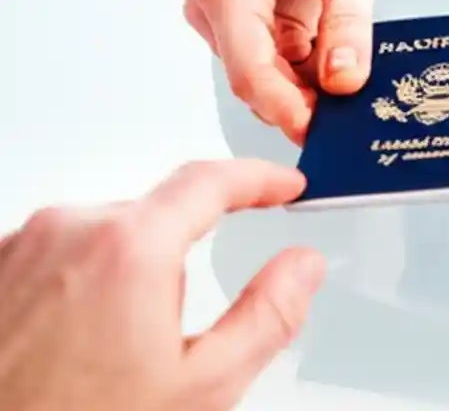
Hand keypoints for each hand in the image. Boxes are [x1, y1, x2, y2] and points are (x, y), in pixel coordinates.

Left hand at [0, 160, 324, 410]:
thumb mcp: (200, 386)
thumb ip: (267, 316)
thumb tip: (302, 267)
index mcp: (129, 248)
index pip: (211, 182)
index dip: (259, 179)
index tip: (283, 185)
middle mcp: (68, 230)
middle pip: (154, 219)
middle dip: (175, 262)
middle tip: (167, 338)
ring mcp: (20, 246)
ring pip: (104, 239)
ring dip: (123, 278)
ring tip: (105, 357)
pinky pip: (56, 257)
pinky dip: (76, 290)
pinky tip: (68, 349)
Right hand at [185, 0, 392, 143]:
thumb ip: (349, 23)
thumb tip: (343, 81)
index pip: (250, 69)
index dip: (288, 109)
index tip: (324, 134)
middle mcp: (212, 1)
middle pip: (254, 81)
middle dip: (304, 104)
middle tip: (356, 118)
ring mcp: (222, 15)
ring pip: (265, 79)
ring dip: (309, 90)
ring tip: (357, 85)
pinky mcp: (242, 24)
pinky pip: (274, 66)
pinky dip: (309, 75)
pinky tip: (342, 69)